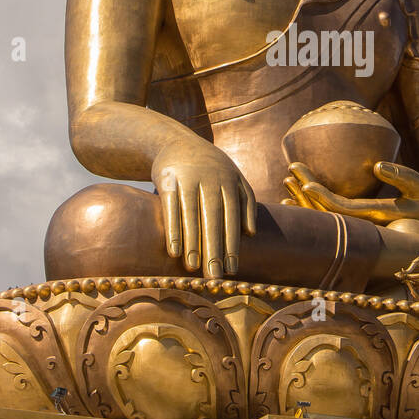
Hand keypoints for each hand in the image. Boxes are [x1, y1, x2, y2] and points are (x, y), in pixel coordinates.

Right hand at [151, 134, 255, 277]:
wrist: (174, 141)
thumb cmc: (210, 166)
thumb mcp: (233, 177)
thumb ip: (246, 202)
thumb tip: (251, 234)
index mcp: (229, 182)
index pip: (232, 218)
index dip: (232, 244)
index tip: (232, 269)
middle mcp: (210, 179)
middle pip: (213, 219)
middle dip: (214, 249)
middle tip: (214, 277)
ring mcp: (188, 178)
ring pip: (191, 215)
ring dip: (192, 243)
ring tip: (193, 268)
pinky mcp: (167, 179)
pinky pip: (170, 208)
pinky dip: (173, 229)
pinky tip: (175, 251)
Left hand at [283, 160, 418, 228]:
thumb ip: (402, 176)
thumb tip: (378, 166)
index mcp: (375, 217)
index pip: (342, 209)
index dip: (322, 197)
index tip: (305, 183)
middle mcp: (361, 226)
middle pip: (326, 212)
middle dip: (306, 192)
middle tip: (291, 170)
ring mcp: (357, 227)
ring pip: (324, 217)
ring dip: (304, 200)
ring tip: (288, 181)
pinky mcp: (356, 224)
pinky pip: (328, 218)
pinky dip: (311, 208)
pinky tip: (296, 198)